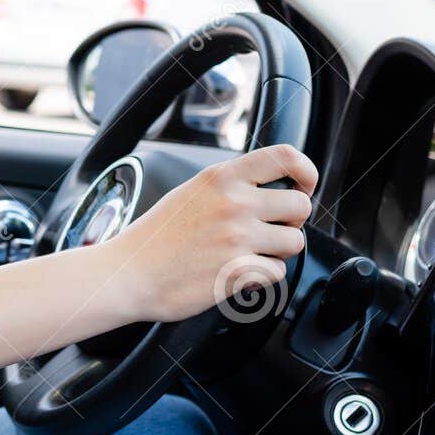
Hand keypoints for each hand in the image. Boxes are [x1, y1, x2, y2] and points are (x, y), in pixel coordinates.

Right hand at [102, 144, 317, 322]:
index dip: (306, 171)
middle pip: (300, 205)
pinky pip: (277, 273)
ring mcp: (238, 238)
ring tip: (249, 254)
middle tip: (271, 230)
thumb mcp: (191, 192)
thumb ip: (228, 185)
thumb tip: (268, 187)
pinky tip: (236, 272)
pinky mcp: (239, 271)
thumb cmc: (155, 238)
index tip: (304, 185)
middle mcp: (234, 204)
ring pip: (294, 242)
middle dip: (291, 221)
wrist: (128, 273)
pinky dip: (261, 277)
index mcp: (221, 178)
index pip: (285, 157)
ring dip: (278, 251)